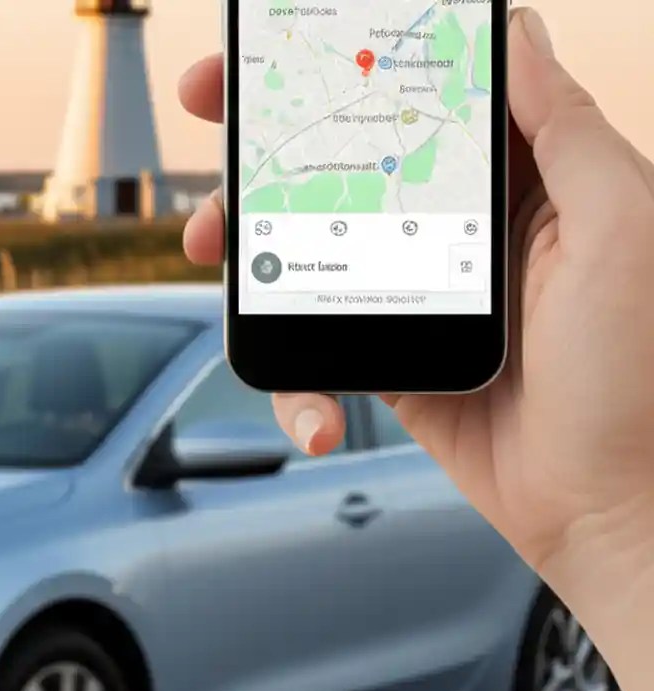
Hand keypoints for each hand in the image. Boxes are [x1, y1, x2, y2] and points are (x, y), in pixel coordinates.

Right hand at [181, 7, 653, 690]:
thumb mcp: (620, 227)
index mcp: (516, 185)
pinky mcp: (385, 358)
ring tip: (216, 252)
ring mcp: (411, 294)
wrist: (612, 506)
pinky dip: (292, 382)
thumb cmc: (641, 374)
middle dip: (267, 147)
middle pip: (340, 167)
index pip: (415, 102)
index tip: (281, 55)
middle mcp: (455, 230)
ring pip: (305, 248)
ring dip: (247, 248)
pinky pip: (312, 348)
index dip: (345, 69)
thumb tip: (518, 34)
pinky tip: (313, 407)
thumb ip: (563, 128)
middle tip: (216, 133)